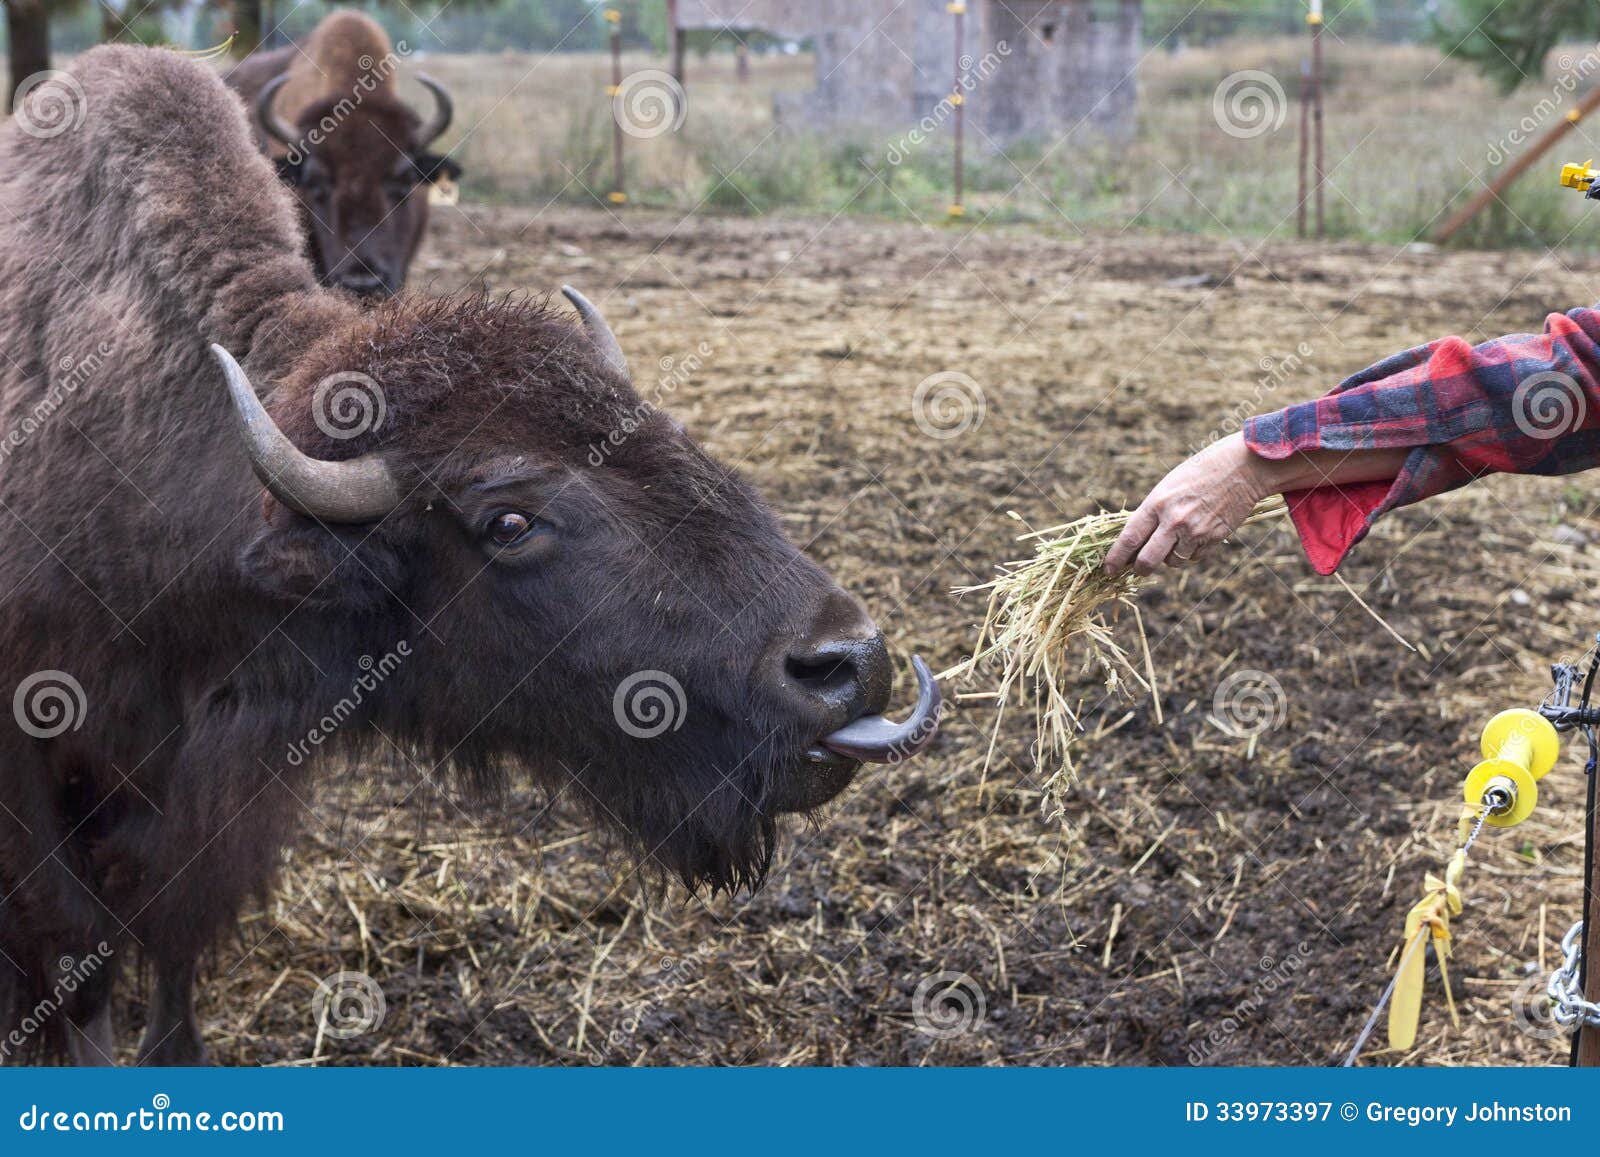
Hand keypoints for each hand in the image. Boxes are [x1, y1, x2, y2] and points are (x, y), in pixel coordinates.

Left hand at [1104, 434, 1269, 575]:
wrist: (1240, 467)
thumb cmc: (1198, 473)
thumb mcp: (1167, 487)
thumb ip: (1152, 513)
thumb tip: (1136, 542)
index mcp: (1157, 503)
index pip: (1129, 539)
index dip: (1116, 558)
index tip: (1108, 569)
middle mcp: (1174, 520)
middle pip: (1147, 561)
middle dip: (1139, 569)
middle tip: (1137, 570)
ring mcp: (1195, 532)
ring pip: (1172, 562)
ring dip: (1169, 558)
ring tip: (1175, 540)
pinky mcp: (1214, 538)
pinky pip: (1194, 558)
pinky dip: (1190, 554)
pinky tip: (1194, 537)